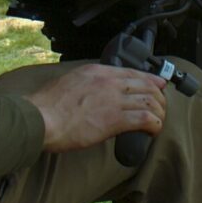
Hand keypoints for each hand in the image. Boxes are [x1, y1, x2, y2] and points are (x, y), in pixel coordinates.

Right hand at [26, 63, 167, 153]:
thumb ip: (86, 84)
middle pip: (145, 85)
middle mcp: (108, 82)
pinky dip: (154, 124)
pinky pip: (145, 118)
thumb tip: (94, 93)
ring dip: (158, 113)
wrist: (40, 119)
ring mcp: (113, 99)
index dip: (150, 79)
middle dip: (158, 97)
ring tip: (158, 121)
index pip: (132, 72)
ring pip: (149, 101)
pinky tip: (153, 130)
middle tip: (160, 107)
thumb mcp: (68, 82)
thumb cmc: (47, 106)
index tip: (158, 85)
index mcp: (96, 71)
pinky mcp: (115, 119)